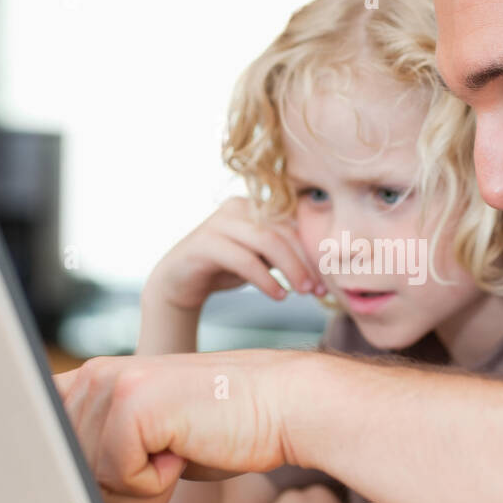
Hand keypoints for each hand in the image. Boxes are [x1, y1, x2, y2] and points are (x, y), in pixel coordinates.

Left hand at [53, 350, 306, 502]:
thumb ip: (98, 468)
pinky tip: (183, 452)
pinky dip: (155, 486)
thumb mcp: (145, 449)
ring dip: (138, 493)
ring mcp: (110, 385)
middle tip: (159, 475)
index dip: (74, 488)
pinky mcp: (133, 404)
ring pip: (90, 481)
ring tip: (174, 457)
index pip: (42, 450)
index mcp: (87, 382)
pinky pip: (117, 479)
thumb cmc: (221, 432)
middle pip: (65, 475)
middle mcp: (91, 377)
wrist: (281, 409)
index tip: (115, 495)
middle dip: (113, 498)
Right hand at [145, 197, 323, 312]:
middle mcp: (236, 207)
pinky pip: (243, 259)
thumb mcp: (259, 258)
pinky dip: (265, 279)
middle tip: (317, 289)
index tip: (324, 279)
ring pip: (266, 241)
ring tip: (302, 292)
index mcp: (253, 206)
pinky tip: (278, 296)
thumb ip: (282, 254)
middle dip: (304, 262)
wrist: (179, 281)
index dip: (310, 252)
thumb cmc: (224, 268)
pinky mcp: (204, 243)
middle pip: (282, 231)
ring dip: (290, 269)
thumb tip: (320, 267)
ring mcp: (218, 222)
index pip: (291, 224)